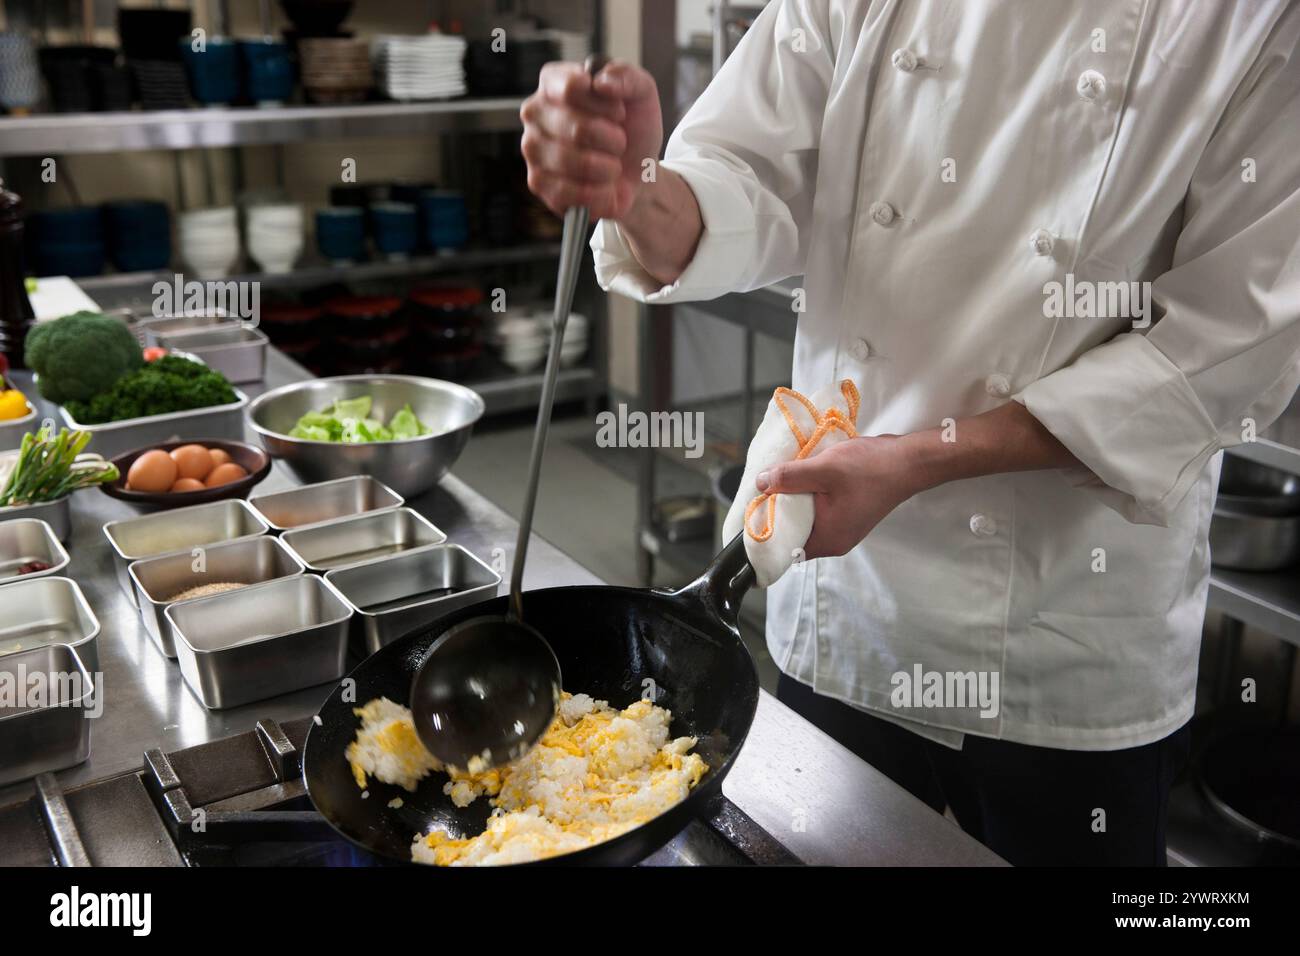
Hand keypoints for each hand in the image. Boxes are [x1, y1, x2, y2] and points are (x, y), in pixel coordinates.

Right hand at [521, 60, 663, 219]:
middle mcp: (535, 112)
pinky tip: (605, 186)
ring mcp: (531, 148)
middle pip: (576, 129)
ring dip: (607, 167)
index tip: (620, 112)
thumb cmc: (632, 128)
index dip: (606, 105)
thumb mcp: (641, 94)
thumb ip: (627, 77)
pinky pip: (569, 191)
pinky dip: (599, 192)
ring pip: (571, 161)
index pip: (572, 88)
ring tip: (613, 164)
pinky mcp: (537, 182)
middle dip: (612, 140)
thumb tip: (601, 82)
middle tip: (619, 142)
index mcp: (554, 82)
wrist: (636, 170)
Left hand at [755, 435, 921, 558]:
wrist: (908, 462)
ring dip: (794, 502)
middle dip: (777, 512)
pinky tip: (803, 479)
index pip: (785, 547)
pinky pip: (818, 511)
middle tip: (763, 490)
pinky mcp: (847, 515)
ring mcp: (842, 529)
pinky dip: (808, 497)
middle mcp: (834, 541)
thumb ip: (789, 478)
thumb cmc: (870, 468)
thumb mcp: (823, 469)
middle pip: (793, 533)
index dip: (765, 530)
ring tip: (781, 481)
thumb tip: (760, 484)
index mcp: (827, 540)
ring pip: (805, 520)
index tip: (753, 510)